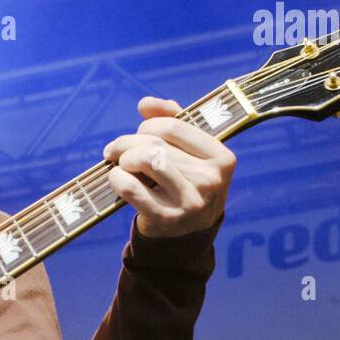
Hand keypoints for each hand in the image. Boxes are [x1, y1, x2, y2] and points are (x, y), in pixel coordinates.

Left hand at [102, 96, 235, 238]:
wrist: (185, 237)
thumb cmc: (183, 185)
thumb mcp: (188, 154)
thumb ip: (172, 122)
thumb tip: (146, 103)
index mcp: (222, 158)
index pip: (174, 126)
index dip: (148, 125)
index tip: (138, 134)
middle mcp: (211, 180)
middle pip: (155, 144)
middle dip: (128, 142)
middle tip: (116, 150)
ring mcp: (190, 202)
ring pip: (145, 160)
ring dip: (123, 158)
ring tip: (120, 165)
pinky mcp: (166, 219)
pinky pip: (130, 187)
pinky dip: (116, 178)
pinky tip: (116, 179)